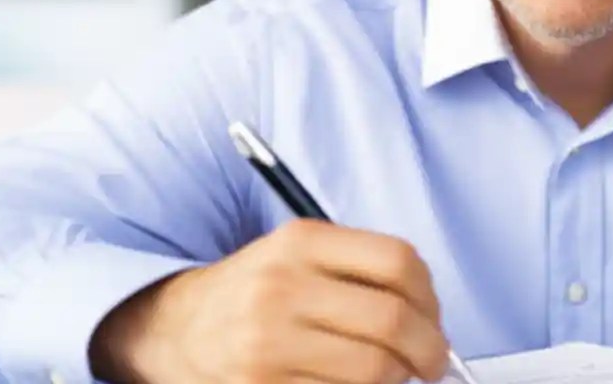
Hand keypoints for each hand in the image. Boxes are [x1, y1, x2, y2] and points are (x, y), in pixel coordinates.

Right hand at [90, 219, 451, 383]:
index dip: (432, 296)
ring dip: (397, 379)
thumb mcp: (298, 255)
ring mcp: (269, 341)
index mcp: (301, 241)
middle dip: (429, 350)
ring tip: (392, 375)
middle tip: (433, 362)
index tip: (435, 319)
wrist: (176, 328)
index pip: (398, 261)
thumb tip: (432, 315)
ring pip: (373, 369)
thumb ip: (360, 269)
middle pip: (393, 320)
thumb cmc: (255, 292)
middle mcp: (282, 286)